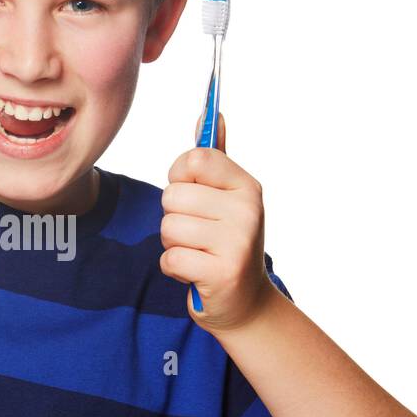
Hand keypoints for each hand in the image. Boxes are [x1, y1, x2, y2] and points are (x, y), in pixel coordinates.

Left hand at [160, 113, 273, 330]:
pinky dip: (175, 269)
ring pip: (168, 228)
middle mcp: (248, 210)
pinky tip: (196, 272)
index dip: (179, 178)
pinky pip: (170, 259)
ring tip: (199, 253)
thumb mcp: (227, 198)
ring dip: (174, 245)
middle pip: (173, 197)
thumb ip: (215, 158)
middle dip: (174, 218)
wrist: (246, 303)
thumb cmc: (227, 243)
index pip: (194, 159)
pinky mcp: (223, 273)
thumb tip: (211, 112)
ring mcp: (238, 242)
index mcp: (247, 186)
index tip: (193, 196)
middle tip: (197, 234)